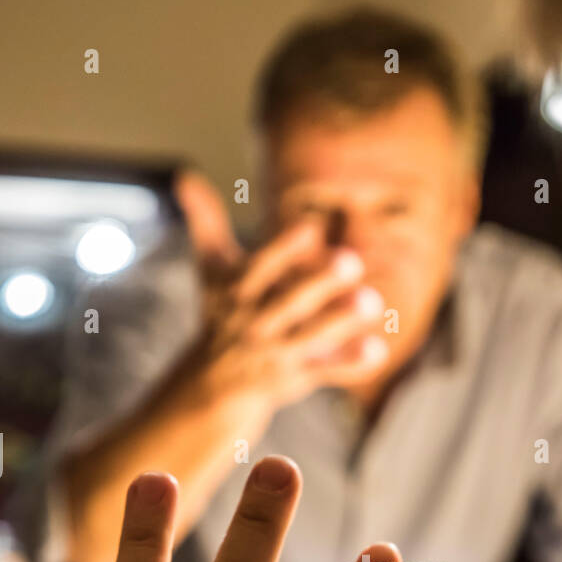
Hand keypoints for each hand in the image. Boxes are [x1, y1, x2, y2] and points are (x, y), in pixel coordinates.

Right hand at [174, 171, 389, 409]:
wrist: (212, 386)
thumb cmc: (221, 313)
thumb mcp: (211, 269)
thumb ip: (206, 223)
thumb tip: (183, 175)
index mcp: (238, 292)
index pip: (261, 267)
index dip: (284, 249)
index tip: (310, 226)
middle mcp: (256, 323)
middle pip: (290, 302)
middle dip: (320, 284)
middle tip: (353, 261)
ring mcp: (277, 353)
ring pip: (312, 337)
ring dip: (341, 322)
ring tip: (374, 301)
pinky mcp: (296, 378)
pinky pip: (326, 372)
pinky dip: (350, 364)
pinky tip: (378, 349)